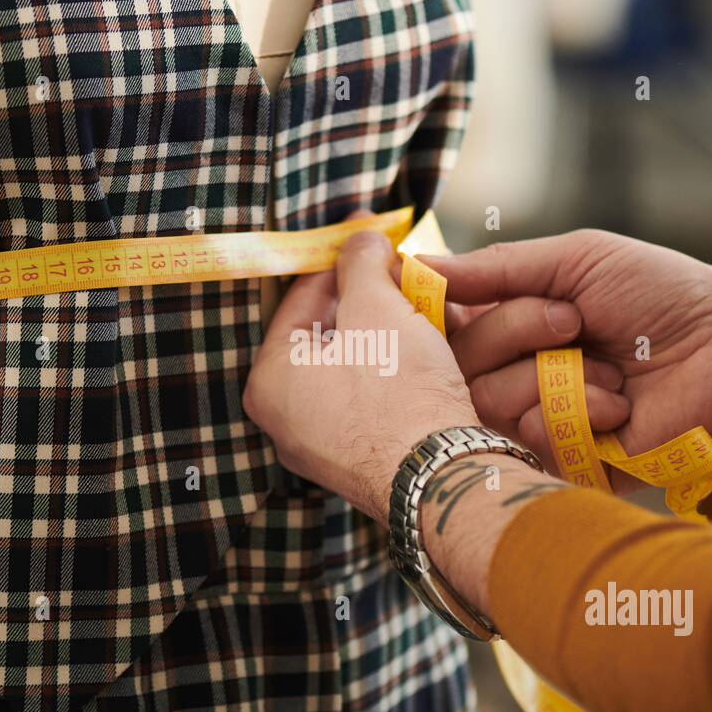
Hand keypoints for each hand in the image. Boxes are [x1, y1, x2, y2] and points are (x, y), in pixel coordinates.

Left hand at [243, 226, 479, 521]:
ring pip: (352, 367)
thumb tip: (359, 236)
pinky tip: (427, 349)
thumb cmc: (398, 390)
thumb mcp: (377, 307)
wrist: (441, 476)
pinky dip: (394, 370)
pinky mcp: (360, 462)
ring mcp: (321, 447)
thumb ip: (361, 263)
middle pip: (326, 334)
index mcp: (270, 379)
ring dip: (388, 331)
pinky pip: (369, 400)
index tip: (369, 234)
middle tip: (402, 271)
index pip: (299, 298)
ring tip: (424, 306)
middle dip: (369, 298)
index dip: (341, 259)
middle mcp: (285, 419)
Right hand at [430, 230, 711, 481]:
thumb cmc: (665, 297)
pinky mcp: (563, 465)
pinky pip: (526, 441)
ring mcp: (539, 421)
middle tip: (575, 322)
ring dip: (551, 375)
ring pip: (486, 401)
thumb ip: (497, 268)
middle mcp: (518, 372)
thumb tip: (418, 267)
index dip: (439, 314)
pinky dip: (574, 413)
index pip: (445, 326)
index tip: (442, 300)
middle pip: (458, 361)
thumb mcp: (577, 259)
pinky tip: (620, 408)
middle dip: (517, 330)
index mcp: (516, 324)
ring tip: (612, 371)